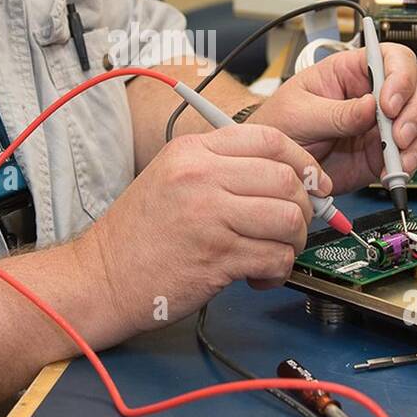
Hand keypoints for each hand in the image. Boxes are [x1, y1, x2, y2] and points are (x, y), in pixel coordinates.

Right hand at [85, 123, 334, 334]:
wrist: (101, 277)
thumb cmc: (139, 234)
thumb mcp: (172, 177)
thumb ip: (223, 169)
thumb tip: (288, 179)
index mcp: (193, 151)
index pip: (271, 139)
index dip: (304, 162)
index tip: (314, 183)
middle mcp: (202, 177)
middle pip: (286, 179)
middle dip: (305, 207)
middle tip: (295, 226)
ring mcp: (210, 217)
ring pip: (288, 219)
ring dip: (294, 241)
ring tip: (275, 253)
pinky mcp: (216, 257)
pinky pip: (275, 257)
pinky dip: (277, 270)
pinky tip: (258, 275)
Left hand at [246, 44, 416, 194]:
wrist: (276, 165)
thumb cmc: (280, 126)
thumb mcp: (298, 114)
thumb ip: (335, 113)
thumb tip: (370, 107)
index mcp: (351, 70)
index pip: (392, 57)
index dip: (400, 76)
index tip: (388, 104)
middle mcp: (375, 92)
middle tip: (398, 135)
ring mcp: (385, 122)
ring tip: (398, 158)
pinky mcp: (388, 151)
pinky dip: (415, 160)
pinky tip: (396, 170)